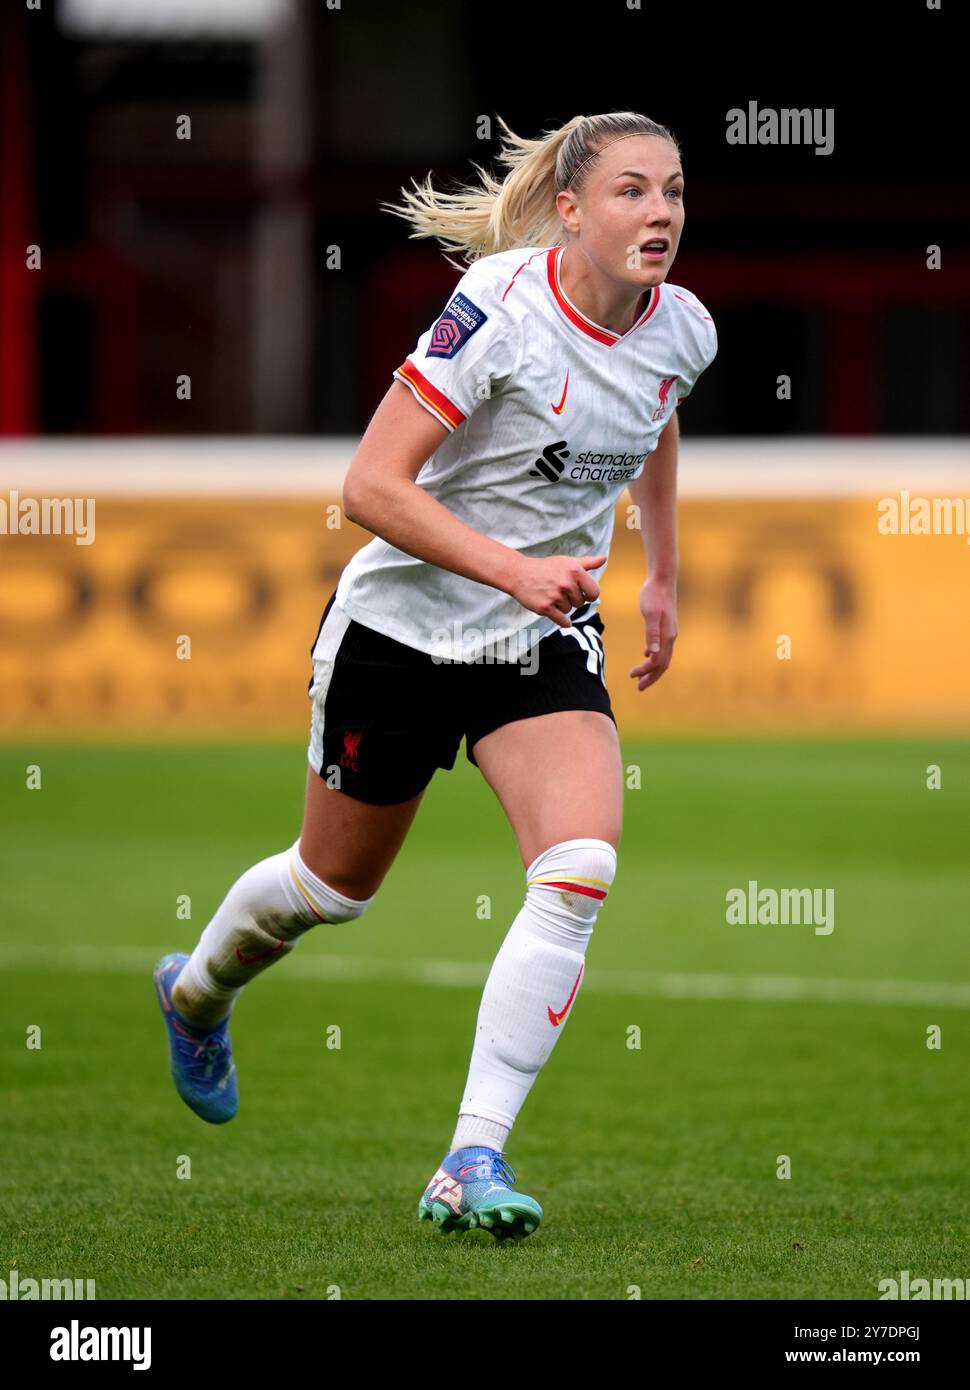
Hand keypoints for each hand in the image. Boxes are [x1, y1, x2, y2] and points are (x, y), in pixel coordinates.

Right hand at [507, 554, 606, 628]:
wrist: (519, 574)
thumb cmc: (546, 568)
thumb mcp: (567, 561)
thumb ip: (587, 562)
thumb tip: (603, 559)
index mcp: (575, 571)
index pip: (594, 592)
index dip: (589, 595)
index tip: (581, 593)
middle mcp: (566, 583)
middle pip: (581, 603)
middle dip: (572, 599)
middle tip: (559, 591)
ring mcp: (556, 596)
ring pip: (569, 610)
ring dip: (562, 607)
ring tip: (551, 596)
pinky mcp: (546, 608)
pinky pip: (562, 621)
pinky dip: (563, 622)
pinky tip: (559, 616)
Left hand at [630, 575, 676, 689]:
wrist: (662, 579)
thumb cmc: (654, 595)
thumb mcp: (650, 614)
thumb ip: (651, 634)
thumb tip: (651, 655)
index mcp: (667, 636)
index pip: (658, 662)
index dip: (646, 672)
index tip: (632, 677)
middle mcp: (671, 637)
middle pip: (663, 664)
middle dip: (651, 677)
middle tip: (638, 688)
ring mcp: (669, 631)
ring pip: (663, 656)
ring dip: (652, 668)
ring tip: (640, 675)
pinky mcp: (666, 625)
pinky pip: (662, 646)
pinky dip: (654, 655)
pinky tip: (646, 655)